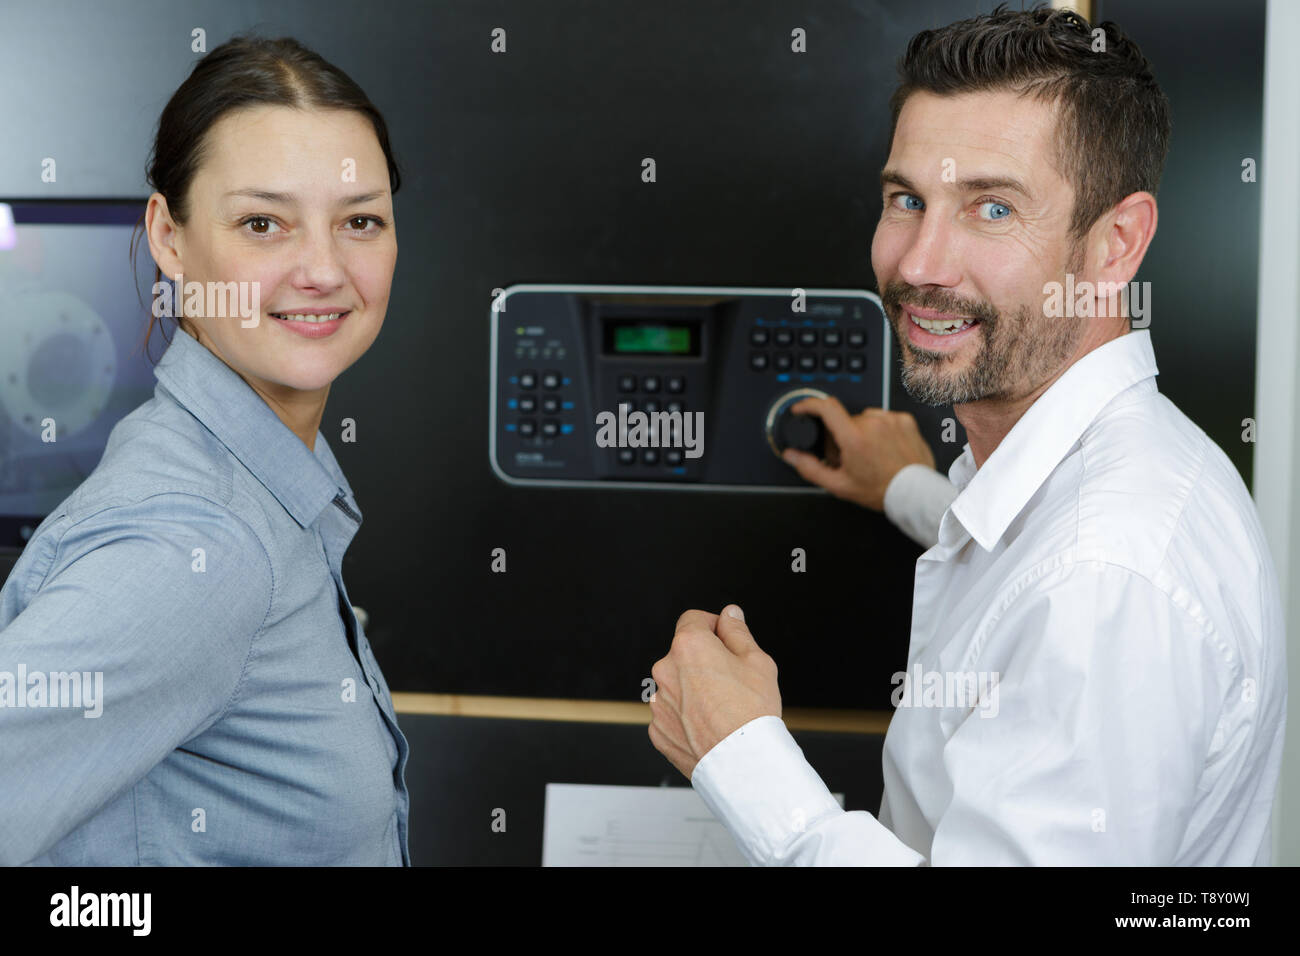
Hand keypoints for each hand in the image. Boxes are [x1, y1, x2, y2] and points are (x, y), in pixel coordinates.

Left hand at [647, 606, 781, 779]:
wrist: (742, 763)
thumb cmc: (752, 713)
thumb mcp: (757, 661)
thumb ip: (737, 631)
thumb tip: (729, 615)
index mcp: (688, 646)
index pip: (693, 619)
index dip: (713, 626)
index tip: (725, 640)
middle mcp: (665, 670)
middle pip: (684, 655)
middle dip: (704, 662)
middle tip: (732, 681)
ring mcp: (659, 702)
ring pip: (677, 686)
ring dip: (693, 690)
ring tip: (722, 710)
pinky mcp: (657, 730)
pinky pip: (672, 715)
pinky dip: (686, 718)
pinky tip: (709, 728)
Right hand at [780, 397, 935, 510]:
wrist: (914, 493)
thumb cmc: (881, 490)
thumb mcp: (839, 485)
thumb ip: (810, 468)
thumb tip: (792, 455)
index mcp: (854, 437)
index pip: (825, 407)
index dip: (808, 405)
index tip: (802, 408)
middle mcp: (872, 423)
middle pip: (845, 420)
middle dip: (842, 434)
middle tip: (849, 456)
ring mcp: (890, 420)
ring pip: (864, 418)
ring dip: (862, 431)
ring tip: (871, 453)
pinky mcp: (905, 420)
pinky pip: (884, 418)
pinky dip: (880, 429)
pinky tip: (885, 447)